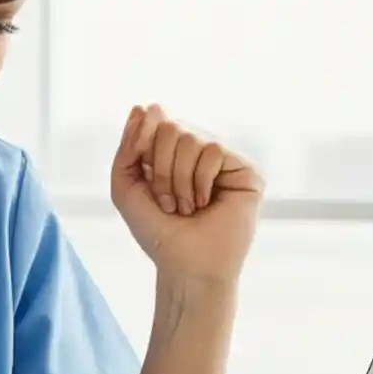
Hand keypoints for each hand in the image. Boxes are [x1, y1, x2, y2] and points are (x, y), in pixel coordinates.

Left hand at [111, 103, 265, 285]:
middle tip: (167, 202)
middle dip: (159, 168)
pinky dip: (200, 180)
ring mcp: (224, 160)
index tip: (143, 171)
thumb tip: (146, 106)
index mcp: (172, 153)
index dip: (143, 142)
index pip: (155, 121)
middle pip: (170, 127)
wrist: (186, 266)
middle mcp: (199, 152)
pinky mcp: (246, 170)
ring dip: (179, 180)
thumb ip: (128, 147)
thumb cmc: (159, 233)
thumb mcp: (126, 187)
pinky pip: (214, 149)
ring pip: (191, 138)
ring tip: (186, 207)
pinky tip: (206, 203)